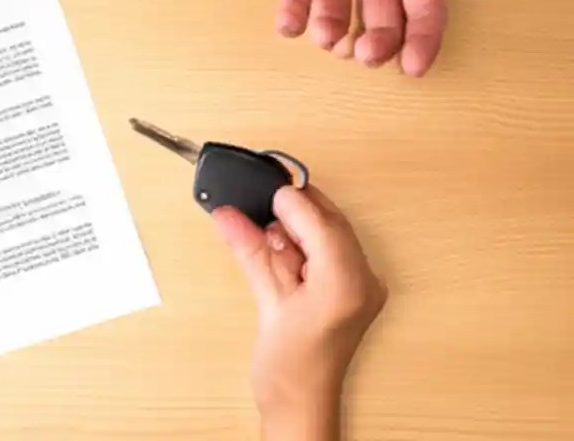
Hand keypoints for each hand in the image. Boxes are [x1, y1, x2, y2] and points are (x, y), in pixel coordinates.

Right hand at [213, 187, 385, 437]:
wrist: (302, 404)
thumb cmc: (289, 368)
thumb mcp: (266, 301)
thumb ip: (251, 250)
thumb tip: (228, 214)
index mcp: (347, 283)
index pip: (321, 222)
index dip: (290, 202)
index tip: (261, 190)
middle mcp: (364, 281)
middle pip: (330, 223)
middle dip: (294, 212)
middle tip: (257, 206)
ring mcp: (362, 285)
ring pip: (330, 234)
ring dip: (297, 228)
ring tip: (266, 238)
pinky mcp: (352, 289)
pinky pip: (330, 251)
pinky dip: (304, 244)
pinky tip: (280, 252)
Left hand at [260, 0, 491, 75]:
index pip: (424, 7)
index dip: (423, 40)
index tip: (414, 67)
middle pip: (384, 23)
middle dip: (379, 45)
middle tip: (366, 54)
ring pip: (340, 20)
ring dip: (334, 36)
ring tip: (327, 35)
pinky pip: (296, 1)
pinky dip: (293, 19)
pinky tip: (291, 25)